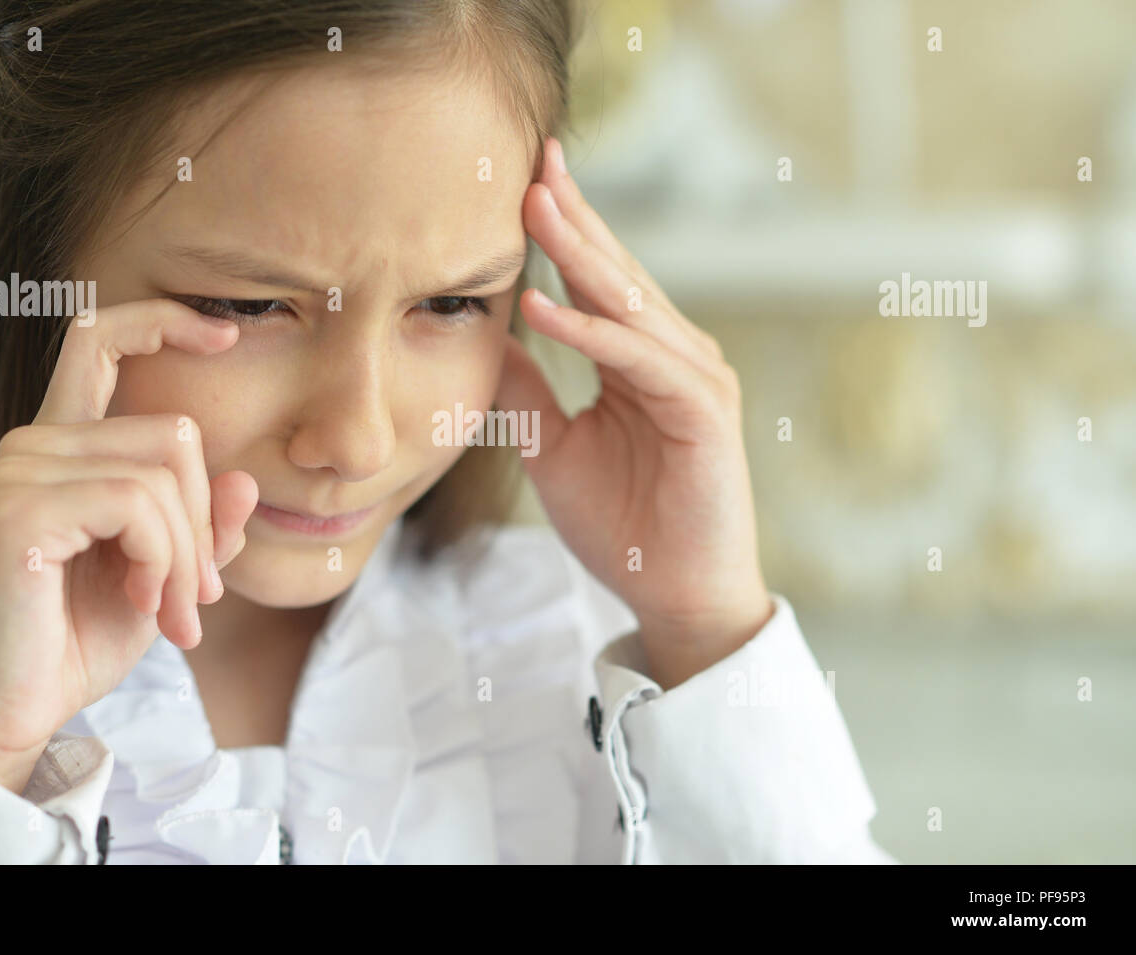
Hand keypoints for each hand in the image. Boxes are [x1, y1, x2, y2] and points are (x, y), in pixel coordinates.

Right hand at [0, 299, 257, 791]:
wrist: (17, 707)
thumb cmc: (78, 639)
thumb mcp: (163, 578)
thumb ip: (203, 530)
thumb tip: (245, 480)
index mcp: (66, 448)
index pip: (100, 342)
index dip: (163, 322)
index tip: (227, 334)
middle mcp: (35, 443)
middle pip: (174, 433)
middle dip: (205, 523)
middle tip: (198, 598)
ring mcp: (20, 470)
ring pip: (163, 476)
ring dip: (188, 558)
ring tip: (173, 614)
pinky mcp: (20, 508)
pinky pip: (137, 505)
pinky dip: (164, 561)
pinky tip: (146, 604)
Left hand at [495, 138, 773, 686]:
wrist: (674, 596)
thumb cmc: (622, 525)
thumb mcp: (553, 447)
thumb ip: (527, 389)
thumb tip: (486, 335)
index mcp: (638, 360)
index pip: (595, 281)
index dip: (562, 231)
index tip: (522, 180)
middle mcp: (671, 356)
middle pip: (615, 274)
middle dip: (573, 217)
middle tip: (534, 160)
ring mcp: (693, 378)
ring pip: (630, 303)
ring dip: (580, 255)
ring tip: (533, 208)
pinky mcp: (704, 411)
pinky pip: (638, 360)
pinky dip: (592, 332)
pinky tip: (544, 306)